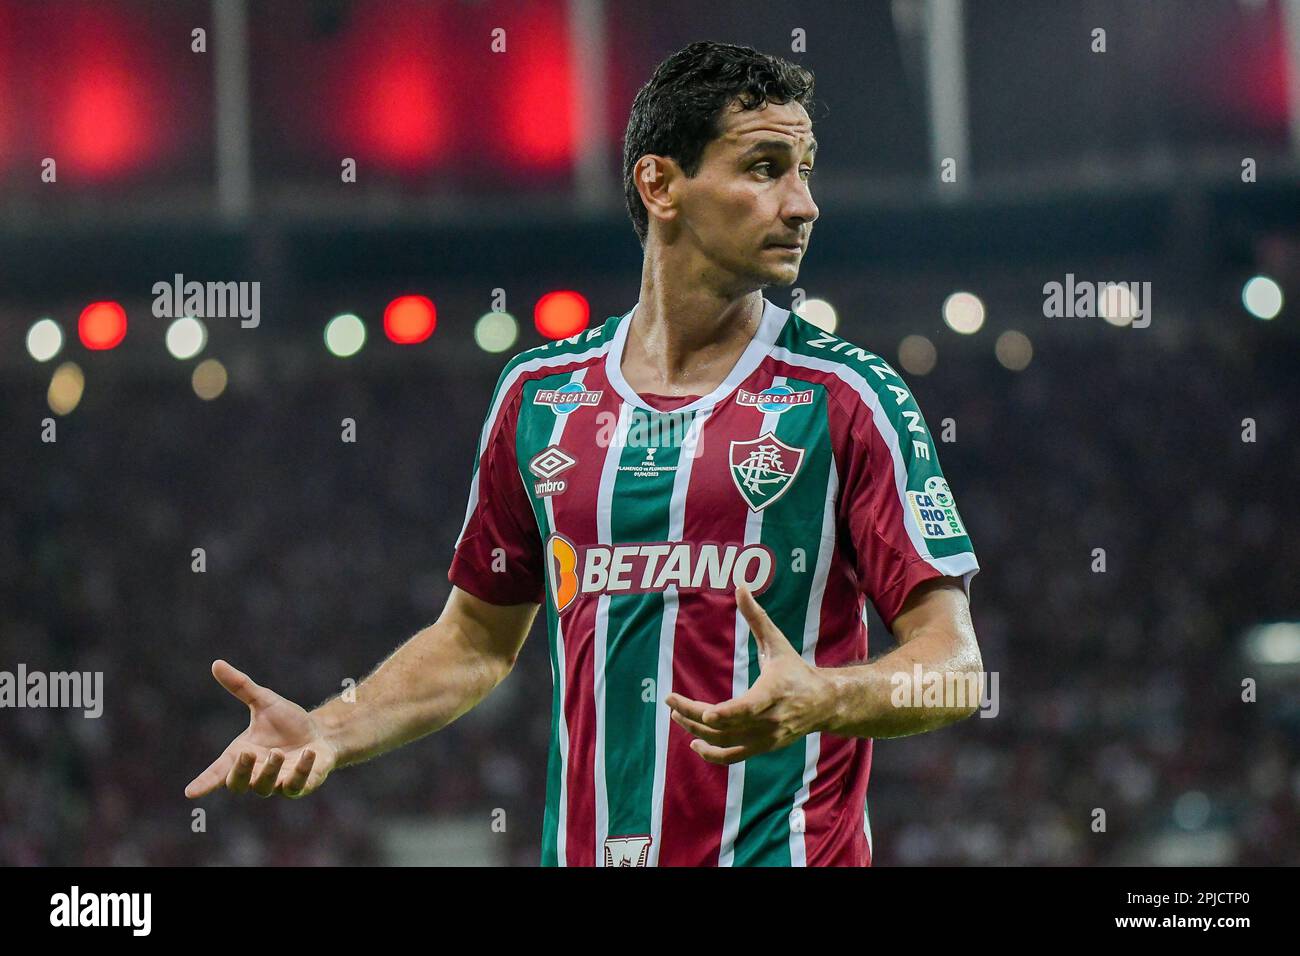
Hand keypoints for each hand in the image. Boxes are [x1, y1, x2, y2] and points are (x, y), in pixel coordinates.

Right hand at [184, 660, 337, 798]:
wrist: (320, 733)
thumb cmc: (287, 722)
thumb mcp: (264, 702)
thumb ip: (240, 687)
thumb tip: (216, 663)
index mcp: (242, 755)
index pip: (218, 773)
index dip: (204, 782)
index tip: (190, 792)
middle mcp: (256, 773)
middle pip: (238, 784)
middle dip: (240, 771)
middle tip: (247, 753)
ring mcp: (277, 783)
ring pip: (265, 787)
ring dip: (270, 771)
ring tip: (279, 752)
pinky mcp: (300, 785)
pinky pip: (297, 786)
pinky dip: (301, 771)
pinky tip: (308, 753)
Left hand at [665, 586, 832, 765]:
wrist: (824, 703)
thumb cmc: (795, 669)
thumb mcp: (777, 641)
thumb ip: (756, 616)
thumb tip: (741, 586)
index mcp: (774, 693)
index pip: (748, 708)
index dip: (726, 714)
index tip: (705, 713)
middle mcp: (770, 720)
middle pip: (727, 725)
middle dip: (694, 715)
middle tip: (670, 701)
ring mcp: (766, 738)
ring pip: (725, 742)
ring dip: (696, 731)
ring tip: (676, 715)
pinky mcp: (762, 748)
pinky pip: (732, 756)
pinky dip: (712, 753)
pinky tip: (694, 742)